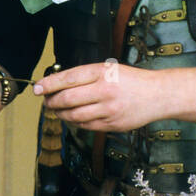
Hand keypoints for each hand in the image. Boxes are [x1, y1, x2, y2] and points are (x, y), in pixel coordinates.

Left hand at [33, 61, 161, 131]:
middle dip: (51, 102)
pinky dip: (74, 122)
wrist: (158, 95)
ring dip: (60, 114)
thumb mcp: (108, 69)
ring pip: (74, 115)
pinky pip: (85, 126)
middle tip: (47, 101)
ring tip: (58, 110)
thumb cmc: (130, 80)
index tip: (37, 88)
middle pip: (67, 99)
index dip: (48, 84)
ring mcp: (109, 109)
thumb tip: (55, 85)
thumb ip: (84, 76)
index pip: (68, 78)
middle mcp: (105, 90)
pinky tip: (73, 117)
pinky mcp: (112, 124)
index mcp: (102, 72)